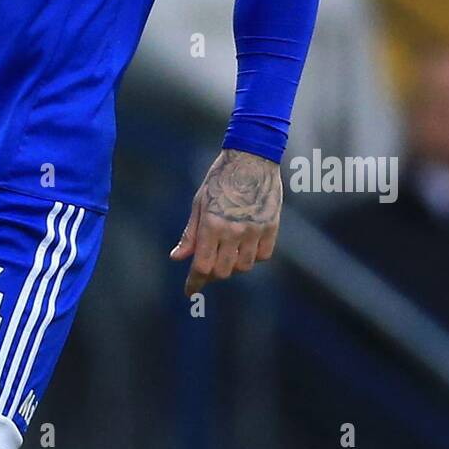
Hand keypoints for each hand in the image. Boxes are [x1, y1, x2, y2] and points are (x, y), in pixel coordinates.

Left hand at [169, 148, 281, 295]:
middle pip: (222, 271)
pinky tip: (245, 245)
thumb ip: (190, 234)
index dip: (195, 282)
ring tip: (226, 250)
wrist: (252, 158)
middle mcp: (234, 231)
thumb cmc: (220, 178)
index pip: (202, 266)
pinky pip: (263, 256)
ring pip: (243, 267)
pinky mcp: (271, 227)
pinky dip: (253, 256)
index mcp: (212, 224)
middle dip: (212, 273)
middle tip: (207, 265)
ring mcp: (255, 230)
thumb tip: (177, 257)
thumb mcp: (199, 203)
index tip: (189, 291)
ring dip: (233, 265)